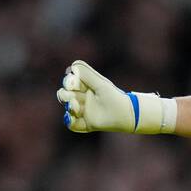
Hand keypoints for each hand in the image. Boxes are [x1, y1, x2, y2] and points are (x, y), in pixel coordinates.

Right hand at [56, 60, 172, 133]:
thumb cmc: (114, 96)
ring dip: (69, 106)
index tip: (71, 81)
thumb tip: (73, 65)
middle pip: (65, 95)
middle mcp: (82, 99)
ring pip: (68, 109)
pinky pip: (72, 124)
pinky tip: (70, 117)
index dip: (68, 82)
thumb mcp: (100, 84)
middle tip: (72, 96)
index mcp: (85, 87)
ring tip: (75, 105)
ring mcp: (83, 112)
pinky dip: (69, 121)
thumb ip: (87, 74)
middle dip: (64, 95)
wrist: (126, 113)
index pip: (70, 83)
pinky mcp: (86, 124)